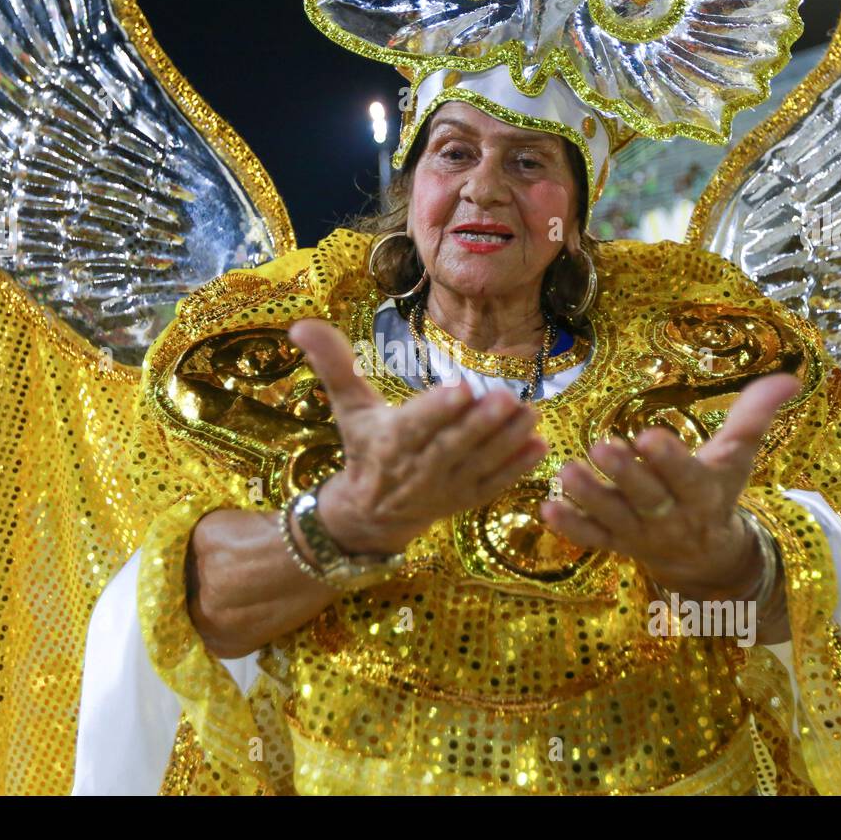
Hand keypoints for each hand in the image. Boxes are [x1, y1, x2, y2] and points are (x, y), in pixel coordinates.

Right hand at [288, 319, 547, 554]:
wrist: (372, 513)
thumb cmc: (364, 447)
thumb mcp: (348, 407)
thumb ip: (332, 365)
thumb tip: (299, 326)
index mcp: (390, 442)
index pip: (415, 425)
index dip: (438, 409)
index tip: (461, 388)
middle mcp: (419, 469)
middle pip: (453, 446)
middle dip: (480, 424)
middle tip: (507, 397)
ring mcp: (446, 488)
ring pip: (480, 465)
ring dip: (508, 441)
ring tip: (532, 414)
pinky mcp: (467, 500)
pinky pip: (495, 486)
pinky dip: (518, 469)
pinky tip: (540, 445)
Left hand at [540, 374, 801, 600]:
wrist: (705, 555)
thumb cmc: (718, 491)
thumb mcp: (739, 454)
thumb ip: (756, 414)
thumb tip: (792, 375)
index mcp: (702, 492)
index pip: (687, 477)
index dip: (670, 460)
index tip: (649, 435)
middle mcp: (670, 516)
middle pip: (647, 497)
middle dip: (626, 474)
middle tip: (601, 447)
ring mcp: (640, 534)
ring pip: (613, 518)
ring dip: (588, 497)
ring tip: (565, 471)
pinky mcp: (615, 544)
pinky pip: (592, 538)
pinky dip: (571, 526)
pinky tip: (548, 507)